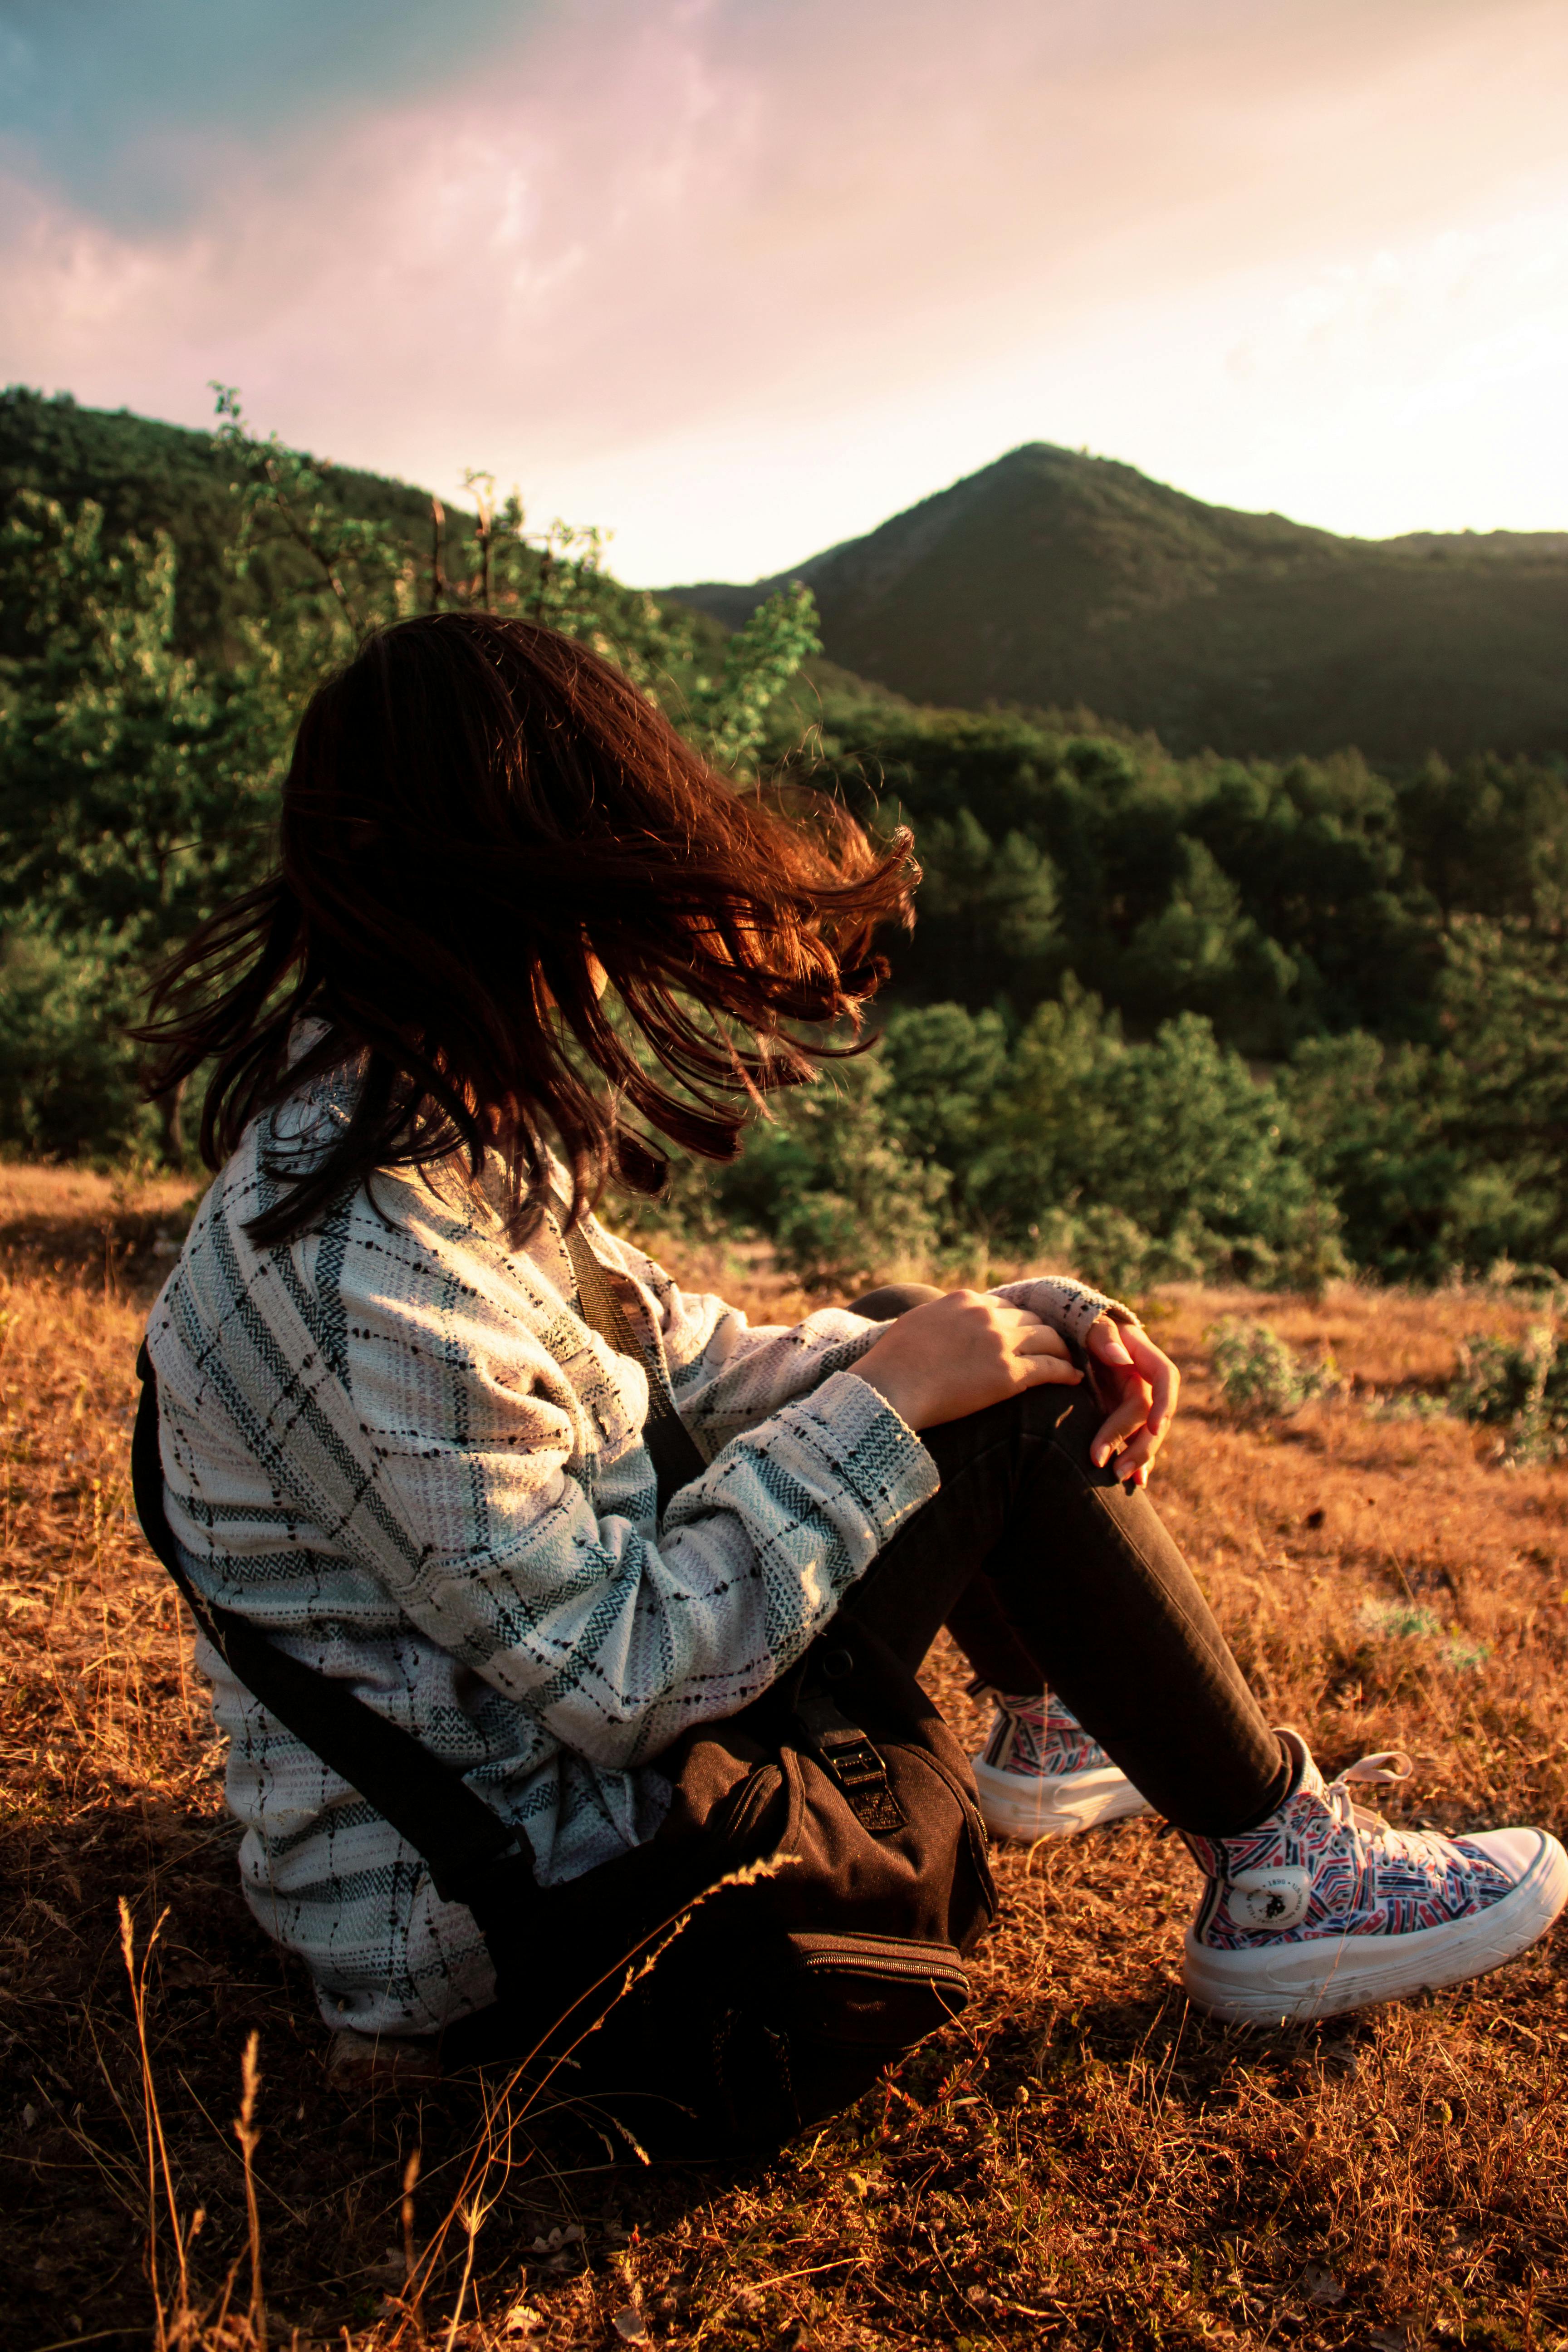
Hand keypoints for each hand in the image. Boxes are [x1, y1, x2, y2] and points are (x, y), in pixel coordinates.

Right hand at [855, 1290, 1082, 1430]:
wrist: (888, 1388)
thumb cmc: (891, 1363)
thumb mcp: (915, 1322)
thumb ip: (940, 1317)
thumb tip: (943, 1324)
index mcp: (964, 1300)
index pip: (1004, 1306)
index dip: (1017, 1322)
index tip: (1024, 1334)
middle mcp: (986, 1315)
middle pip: (1030, 1320)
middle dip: (1042, 1334)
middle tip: (1052, 1349)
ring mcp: (1000, 1343)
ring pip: (1047, 1339)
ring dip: (1060, 1350)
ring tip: (1067, 1362)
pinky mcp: (1009, 1375)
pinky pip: (1051, 1368)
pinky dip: (1066, 1372)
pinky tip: (1074, 1379)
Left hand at [1083, 1316, 1179, 1487]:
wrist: (1067, 1330)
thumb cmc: (1079, 1323)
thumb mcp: (1089, 1321)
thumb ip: (1103, 1336)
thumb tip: (1121, 1359)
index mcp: (1142, 1355)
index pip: (1166, 1379)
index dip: (1165, 1403)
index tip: (1155, 1428)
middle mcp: (1143, 1380)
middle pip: (1153, 1416)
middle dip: (1139, 1444)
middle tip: (1115, 1469)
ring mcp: (1132, 1398)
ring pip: (1145, 1433)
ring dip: (1137, 1457)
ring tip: (1119, 1478)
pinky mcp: (1120, 1413)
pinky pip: (1133, 1439)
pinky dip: (1135, 1459)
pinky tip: (1135, 1481)